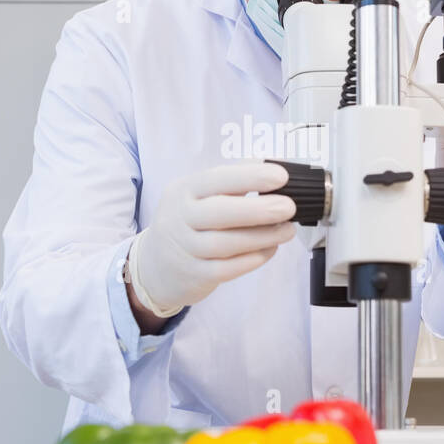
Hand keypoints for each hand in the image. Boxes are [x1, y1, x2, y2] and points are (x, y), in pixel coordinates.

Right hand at [129, 162, 296, 321]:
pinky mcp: (194, 275)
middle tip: (289, 206)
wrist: (155, 265)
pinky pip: (227, 268)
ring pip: (226, 244)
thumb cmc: (187, 222)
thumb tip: (271, 169)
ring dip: (262, 236)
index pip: (216, 179)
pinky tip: (270, 249)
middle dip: (258, 209)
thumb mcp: (196, 196)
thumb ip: (230, 183)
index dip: (249, 177)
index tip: (280, 176)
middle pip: (219, 213)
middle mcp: (180, 218)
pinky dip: (253, 259)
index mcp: (183, 190)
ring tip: (287, 229)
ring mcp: (185, 249)